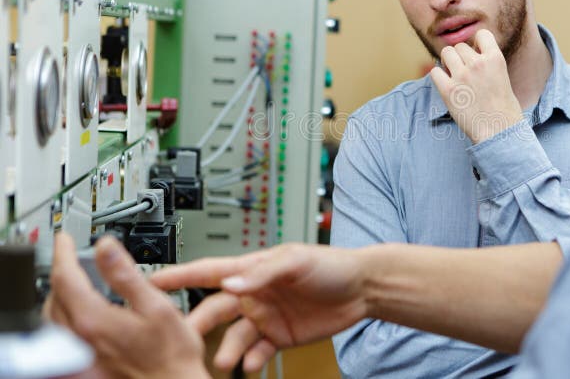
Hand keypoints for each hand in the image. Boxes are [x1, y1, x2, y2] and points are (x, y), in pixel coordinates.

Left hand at [46, 234, 208, 378]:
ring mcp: (80, 355)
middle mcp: (80, 340)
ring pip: (54, 318)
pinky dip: (65, 317)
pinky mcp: (85, 366)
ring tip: (75, 280)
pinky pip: (62, 337)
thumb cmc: (172, 355)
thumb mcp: (157, 306)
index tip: (65, 238)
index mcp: (94, 320)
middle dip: (61, 272)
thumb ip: (126, 275)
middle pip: (55, 297)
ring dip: (60, 295)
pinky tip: (81, 315)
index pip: (66, 278)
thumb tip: (106, 247)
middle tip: (72, 256)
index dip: (63, 253)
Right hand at [150, 244, 368, 372]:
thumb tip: (230, 283)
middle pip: (213, 310)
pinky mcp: (278, 335)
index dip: (178, 276)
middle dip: (194, 325)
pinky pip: (256, 351)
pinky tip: (248, 366)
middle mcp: (252, 293)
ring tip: (223, 362)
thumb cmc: (330, 264)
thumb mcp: (295, 261)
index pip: (207, 272)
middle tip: (180, 341)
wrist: (362, 288)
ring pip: (232, 336)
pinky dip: (250, 360)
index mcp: (251, 270)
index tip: (148, 282)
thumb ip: (262, 273)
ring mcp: (264, 316)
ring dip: (225, 349)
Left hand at [431, 29, 523, 143]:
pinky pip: (434, 72)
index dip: (477, 43)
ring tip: (454, 76)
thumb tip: (471, 55)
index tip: (477, 54)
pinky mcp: (448, 91)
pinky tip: (446, 85)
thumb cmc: (504, 109)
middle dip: (460, 57)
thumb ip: (488, 64)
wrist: (499, 132)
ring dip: (448, 62)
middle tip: (464, 72)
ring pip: (446, 53)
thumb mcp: (503, 78)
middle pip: (460, 46)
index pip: (481, 34)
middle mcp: (477, 64)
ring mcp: (461, 77)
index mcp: (495, 59)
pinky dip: (438, 77)